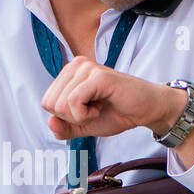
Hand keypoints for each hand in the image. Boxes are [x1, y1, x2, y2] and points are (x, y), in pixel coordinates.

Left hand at [40, 55, 185, 140]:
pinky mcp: (98, 77)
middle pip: (50, 103)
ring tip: (99, 106)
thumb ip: (64, 128)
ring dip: (81, 116)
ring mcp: (87, 68)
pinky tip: (100, 107)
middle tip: (93, 110)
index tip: (86, 110)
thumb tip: (50, 123)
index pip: (46, 102)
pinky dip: (85, 114)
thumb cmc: (117, 113)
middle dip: (71, 117)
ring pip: (61, 103)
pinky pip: (74, 102)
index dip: (64, 117)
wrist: (146, 111)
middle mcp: (76, 65)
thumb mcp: (83, 126)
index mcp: (69, 73)